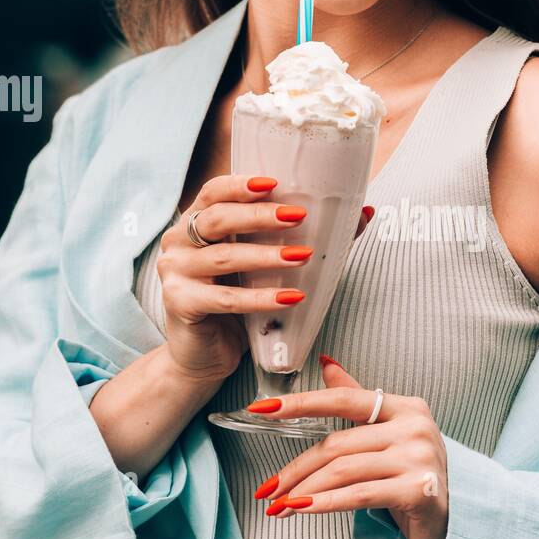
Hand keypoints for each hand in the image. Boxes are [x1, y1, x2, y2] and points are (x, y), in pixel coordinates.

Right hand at [158, 175, 373, 383]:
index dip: (241, 184)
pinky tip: (291, 297)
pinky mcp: (180, 304)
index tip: (275, 182)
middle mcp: (178, 242)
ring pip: (225, 257)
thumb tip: (363, 212)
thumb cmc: (236, 303)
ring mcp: (174, 273)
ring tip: (303, 256)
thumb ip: (303, 237)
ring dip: (267, 256)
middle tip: (298, 217)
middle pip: (218, 219)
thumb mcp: (263, 266)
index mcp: (195, 223)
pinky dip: (261, 298)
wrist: (204, 356)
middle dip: (260, 216)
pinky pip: (226, 298)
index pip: (214, 192)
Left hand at [249, 358, 449, 538]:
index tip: (261, 408)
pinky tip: (301, 510)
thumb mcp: (387, 436)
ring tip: (278, 506)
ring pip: (343, 470)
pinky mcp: (420, 490)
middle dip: (295, 468)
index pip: (344, 399)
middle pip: (338, 443)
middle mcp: (417, 426)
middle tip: (267, 489)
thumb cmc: (412, 479)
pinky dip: (324, 504)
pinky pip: (359, 495)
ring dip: (303, 491)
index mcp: (407, 407)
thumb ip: (358, 401)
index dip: (300, 402)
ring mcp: (420, 458)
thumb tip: (326, 364)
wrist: (450, 525)